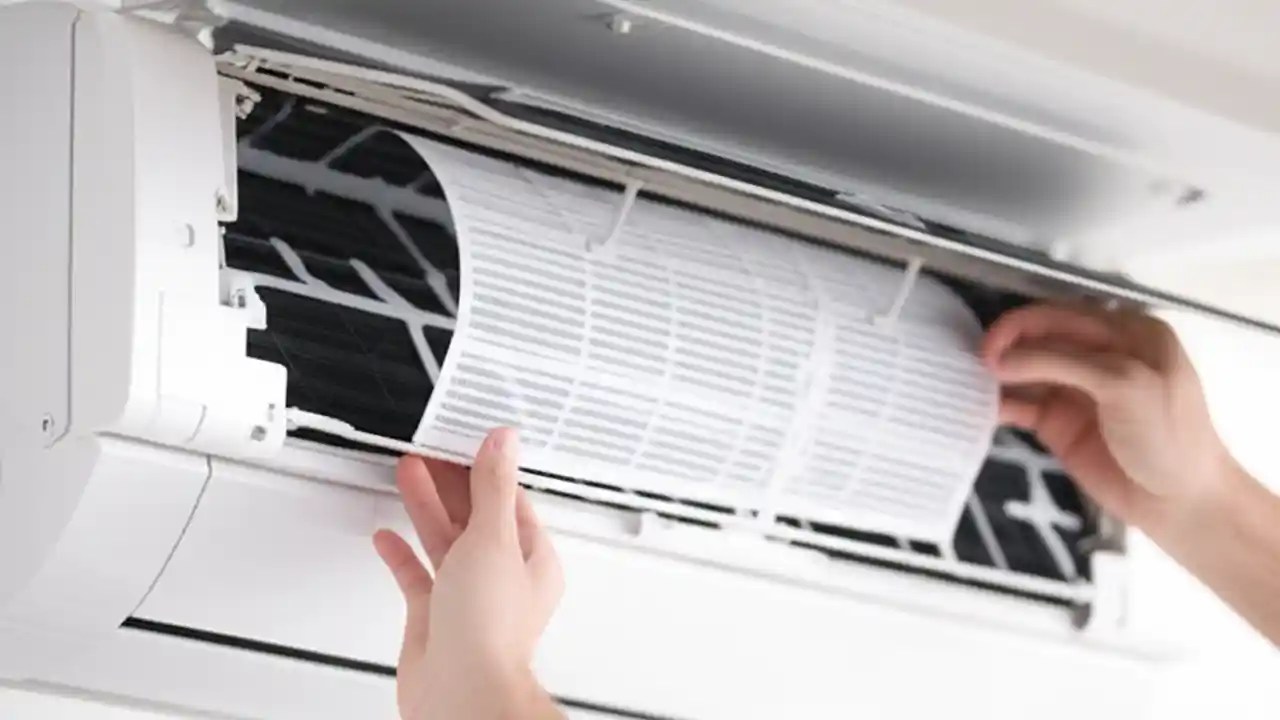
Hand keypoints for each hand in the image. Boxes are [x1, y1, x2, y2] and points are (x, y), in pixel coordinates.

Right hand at [373, 428, 565, 719]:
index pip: (510, 500)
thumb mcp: (494, 539)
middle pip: (475, 516)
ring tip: (408, 471)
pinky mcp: (435, 617)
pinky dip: (401, 553)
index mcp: (531, 558)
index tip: (466, 441)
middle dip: (452, 481)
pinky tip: (387, 535)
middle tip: (430, 450)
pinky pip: (417, 575)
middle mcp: (503, 578)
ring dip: (426, 505)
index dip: (487, 468)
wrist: (461, 688)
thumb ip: (493, 488)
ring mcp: (468, 597)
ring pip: (445, 540)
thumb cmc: (490, 629)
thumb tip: (503, 443)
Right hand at [982, 303, 1234, 530]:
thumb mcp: (1122, 383)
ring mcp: (1076, 390)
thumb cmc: (1166, 435)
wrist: (1180, 502)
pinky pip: (1021, 406)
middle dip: (1006, 348)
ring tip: (968, 384)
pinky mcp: (1058, 424)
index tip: (990, 345)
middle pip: (1040, 339)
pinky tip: (979, 410)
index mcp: (1126, 333)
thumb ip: (1060, 363)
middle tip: (974, 365)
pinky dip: (999, 405)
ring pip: (1026, 371)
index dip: (1022, 325)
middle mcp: (1098, 355)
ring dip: (998, 375)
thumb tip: (998, 359)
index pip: (1063, 315)